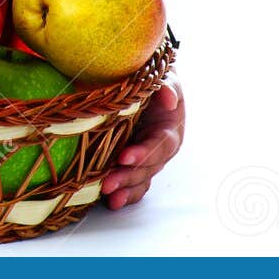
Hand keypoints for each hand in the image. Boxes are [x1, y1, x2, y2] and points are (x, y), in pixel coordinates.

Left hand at [102, 73, 183, 208]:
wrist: (143, 83)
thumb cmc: (153, 79)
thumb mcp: (163, 76)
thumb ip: (166, 85)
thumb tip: (167, 97)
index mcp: (170, 128)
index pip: (159, 144)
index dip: (144, 152)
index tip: (125, 157)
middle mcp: (161, 147)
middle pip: (148, 167)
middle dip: (129, 176)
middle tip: (108, 183)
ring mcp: (149, 158)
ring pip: (141, 178)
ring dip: (125, 188)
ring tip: (108, 196)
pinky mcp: (137, 163)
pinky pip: (135, 183)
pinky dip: (126, 193)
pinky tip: (111, 202)